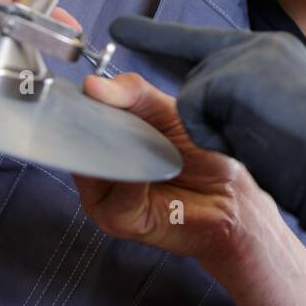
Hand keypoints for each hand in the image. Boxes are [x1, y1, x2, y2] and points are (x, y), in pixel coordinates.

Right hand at [77, 71, 271, 271]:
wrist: (229, 195)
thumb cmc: (198, 152)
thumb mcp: (166, 111)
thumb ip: (133, 93)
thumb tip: (92, 84)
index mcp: (102, 139)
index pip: (76, 120)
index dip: (80, 105)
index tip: (87, 89)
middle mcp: (96, 170)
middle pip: (78, 147)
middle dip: (92, 130)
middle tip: (107, 113)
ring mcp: (104, 198)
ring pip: (93, 174)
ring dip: (114, 157)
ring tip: (137, 142)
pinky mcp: (118, 221)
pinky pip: (116, 200)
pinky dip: (130, 184)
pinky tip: (146, 172)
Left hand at [108, 16, 305, 252]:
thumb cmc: (301, 159)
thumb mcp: (257, 118)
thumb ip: (220, 99)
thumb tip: (148, 90)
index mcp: (276, 52)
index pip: (207, 42)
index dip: (160, 38)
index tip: (120, 27)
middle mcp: (264, 44)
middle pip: (197, 76)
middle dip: (202, 115)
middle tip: (246, 134)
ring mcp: (251, 55)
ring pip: (193, 94)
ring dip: (213, 128)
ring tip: (256, 139)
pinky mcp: (235, 74)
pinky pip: (193, 107)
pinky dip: (211, 133)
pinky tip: (247, 138)